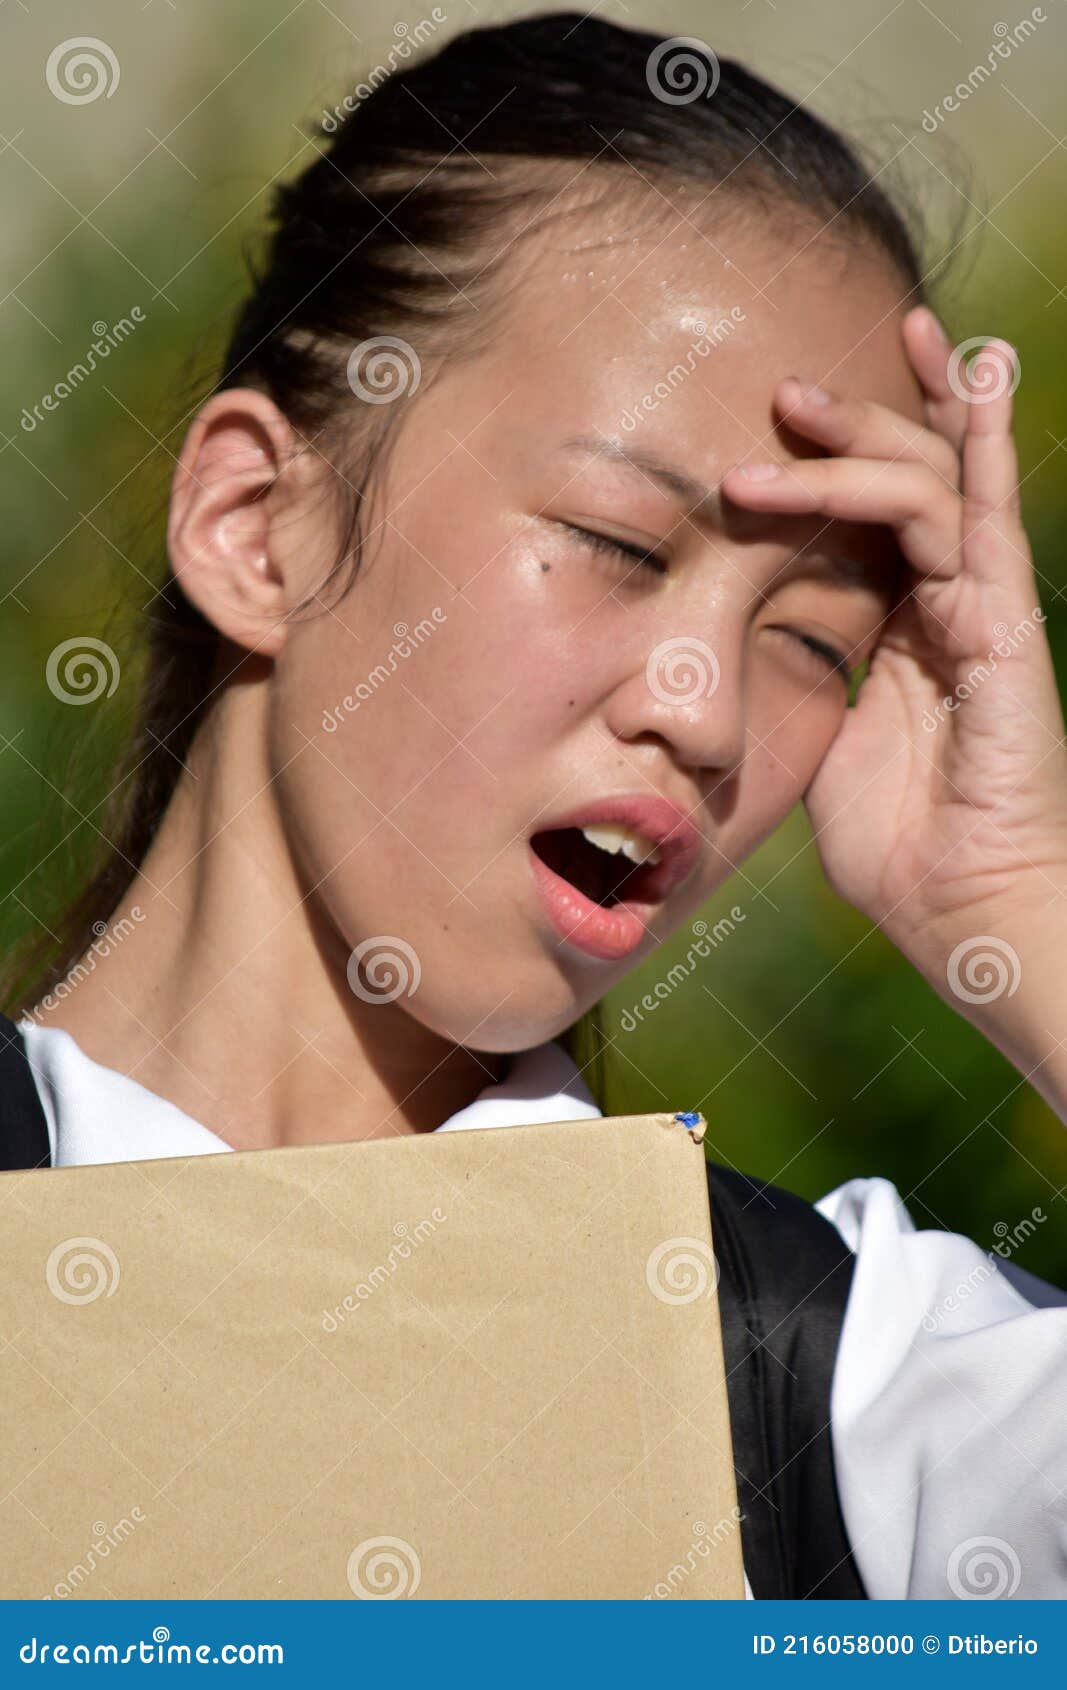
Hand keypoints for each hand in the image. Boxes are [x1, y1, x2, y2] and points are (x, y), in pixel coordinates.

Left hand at [720, 308, 1066, 982]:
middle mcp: (949, 603)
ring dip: (864, 436)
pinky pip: (988, 518)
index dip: (851, 449)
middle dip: (849, 423)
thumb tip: (742, 641)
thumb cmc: (899, 847)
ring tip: (791, 401)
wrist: (961, 913)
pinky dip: (984, 440)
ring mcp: (983, 608)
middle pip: (907, 478)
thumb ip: (805, 678)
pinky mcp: (1007, 626)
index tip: (788, 401)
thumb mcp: (824, 743)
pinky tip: (977, 370)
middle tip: (779, 390)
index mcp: (906, 627)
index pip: (883, 513)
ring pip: (929, 485)